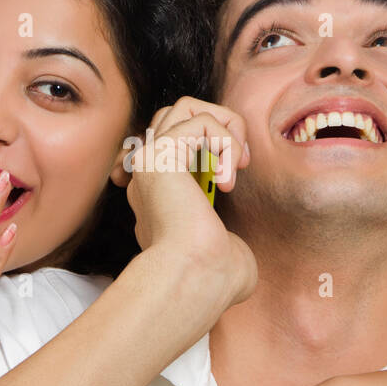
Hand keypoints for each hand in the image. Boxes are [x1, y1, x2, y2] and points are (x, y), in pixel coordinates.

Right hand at [119, 96, 256, 308]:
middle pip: (176, 113)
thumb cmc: (213, 277)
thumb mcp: (223, 248)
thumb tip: (231, 242)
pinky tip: (226, 180)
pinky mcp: (161, 154)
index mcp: (157, 191)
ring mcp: (150, 161)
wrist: (197, 279)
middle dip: (218, 126)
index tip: (227, 184)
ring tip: (236, 165)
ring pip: (186, 106)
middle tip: (238, 166)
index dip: (206, 146)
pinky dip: (226, 142)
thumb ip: (221, 233)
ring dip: (225, 126)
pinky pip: (201, 121)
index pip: (173, 141)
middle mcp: (148, 173)